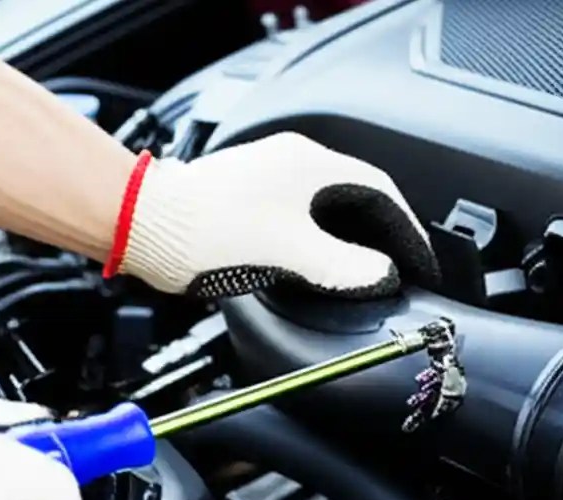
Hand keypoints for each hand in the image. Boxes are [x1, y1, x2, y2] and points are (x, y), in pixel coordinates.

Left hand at [104, 132, 440, 297]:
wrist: (144, 225)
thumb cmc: (204, 231)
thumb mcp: (289, 254)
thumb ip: (343, 267)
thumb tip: (380, 275)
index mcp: (310, 166)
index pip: (381, 192)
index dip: (406, 230)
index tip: (419, 260)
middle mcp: (290, 161)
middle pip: (355, 195)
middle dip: (381, 232)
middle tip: (398, 266)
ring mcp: (266, 175)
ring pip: (325, 204)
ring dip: (348, 236)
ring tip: (362, 269)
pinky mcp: (244, 193)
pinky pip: (298, 212)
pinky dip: (318, 237)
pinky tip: (313, 261)